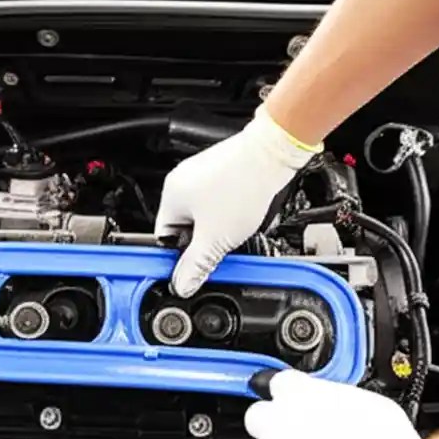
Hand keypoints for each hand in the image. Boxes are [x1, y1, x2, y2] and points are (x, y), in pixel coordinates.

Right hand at [154, 108, 319, 297]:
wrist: (274, 154)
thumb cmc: (244, 185)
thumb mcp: (215, 238)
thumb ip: (197, 265)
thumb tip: (183, 284)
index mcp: (172, 196)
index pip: (164, 239)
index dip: (179, 258)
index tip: (193, 269)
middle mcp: (183, 182)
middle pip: (186, 229)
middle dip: (203, 243)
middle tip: (220, 250)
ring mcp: (203, 175)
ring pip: (205, 217)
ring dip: (219, 230)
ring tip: (236, 231)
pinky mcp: (224, 173)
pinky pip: (220, 203)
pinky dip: (230, 214)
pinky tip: (244, 217)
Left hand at [245, 370, 422, 438]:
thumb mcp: (372, 408)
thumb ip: (343, 403)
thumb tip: (347, 408)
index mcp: (302, 393)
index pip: (278, 382)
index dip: (288, 393)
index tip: (294, 399)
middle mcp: (279, 420)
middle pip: (257, 415)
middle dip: (271, 424)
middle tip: (296, 435)